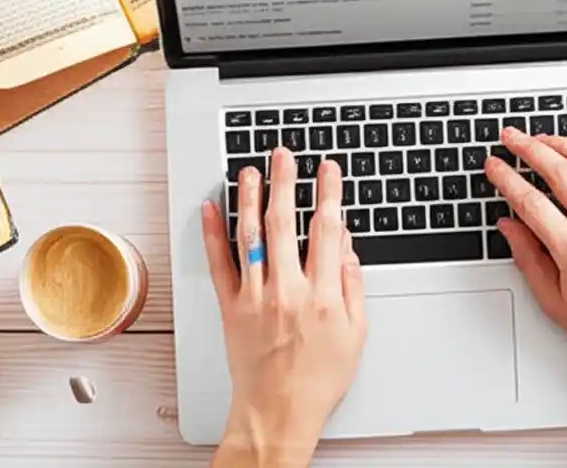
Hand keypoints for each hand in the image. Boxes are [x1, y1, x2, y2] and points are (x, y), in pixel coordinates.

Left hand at [202, 148, 366, 467]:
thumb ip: (351, 285)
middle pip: (283, 222)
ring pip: (248, 235)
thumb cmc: (319, 378)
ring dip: (248, 197)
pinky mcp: (230, 307)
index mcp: (322, 295)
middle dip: (285, 182)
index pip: (326, 229)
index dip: (328, 193)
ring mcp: (255, 296)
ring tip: (250, 170)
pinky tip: (210, 208)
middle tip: (284, 155)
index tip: (328, 169)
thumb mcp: (355, 332)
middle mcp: (286, 290)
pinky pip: (219, 263)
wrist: (279, 411)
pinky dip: (212, 233)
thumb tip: (345, 246)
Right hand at [484, 126, 566, 378]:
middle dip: (528, 148)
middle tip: (512, 138)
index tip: (494, 166)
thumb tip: (509, 226)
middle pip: (559, 171)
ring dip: (564, 143)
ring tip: (544, 137)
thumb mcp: (554, 303)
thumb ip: (528, 259)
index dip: (505, 178)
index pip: (529, 201)